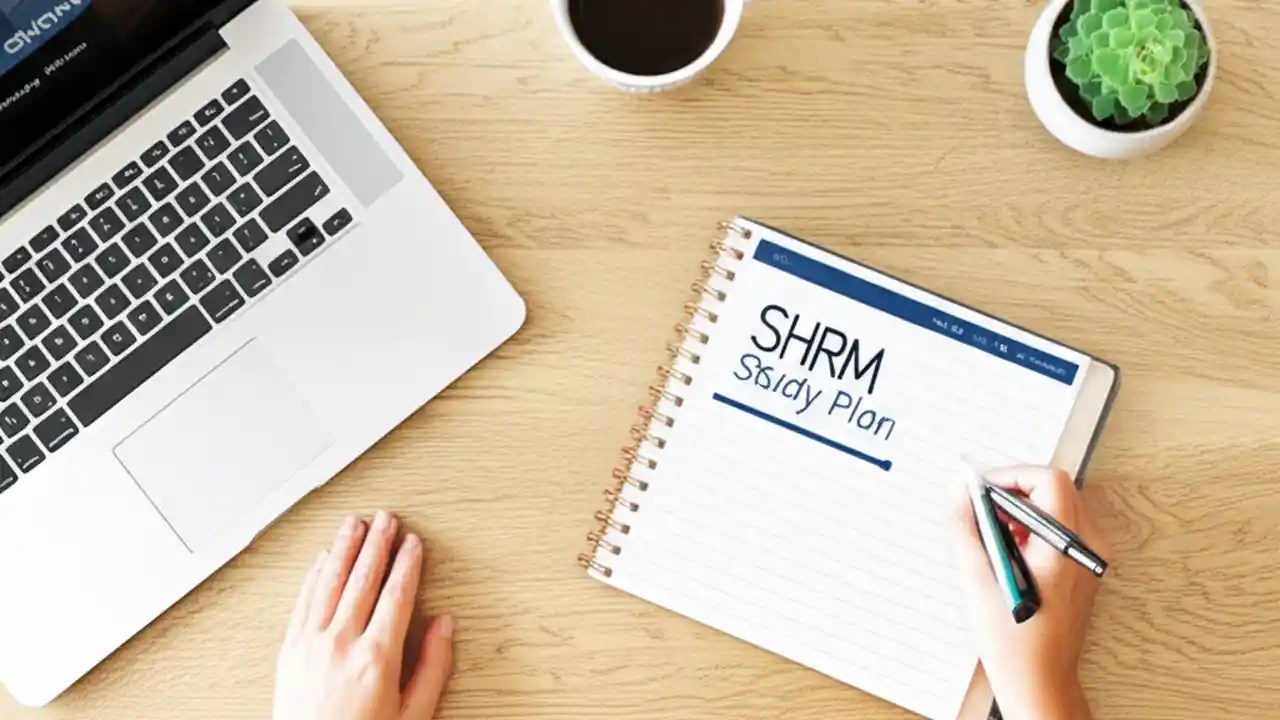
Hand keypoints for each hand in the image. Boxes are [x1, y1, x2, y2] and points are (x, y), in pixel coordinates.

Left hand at [273, 512, 454, 719]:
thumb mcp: (413, 716)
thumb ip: (433, 667)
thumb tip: (445, 626)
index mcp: (376, 658)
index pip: (396, 595)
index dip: (407, 564)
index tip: (414, 543)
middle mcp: (340, 645)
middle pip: (362, 579)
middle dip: (377, 544)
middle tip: (387, 519)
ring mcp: (310, 646)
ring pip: (329, 582)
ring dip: (344, 548)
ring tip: (354, 524)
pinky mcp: (288, 652)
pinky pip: (303, 601)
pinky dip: (314, 574)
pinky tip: (322, 559)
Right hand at [947, 467, 1105, 719]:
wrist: (1039, 682)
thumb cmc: (1014, 641)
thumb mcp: (979, 578)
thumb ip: (966, 527)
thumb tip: (957, 490)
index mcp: (1067, 546)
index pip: (1048, 481)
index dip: (1010, 476)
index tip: (981, 489)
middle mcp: (1086, 548)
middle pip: (1053, 491)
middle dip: (1013, 492)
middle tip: (981, 509)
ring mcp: (1086, 559)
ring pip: (1055, 508)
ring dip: (1020, 511)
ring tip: (991, 537)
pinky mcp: (1079, 570)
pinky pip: (1057, 531)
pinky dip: (1029, 530)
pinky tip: (1005, 554)